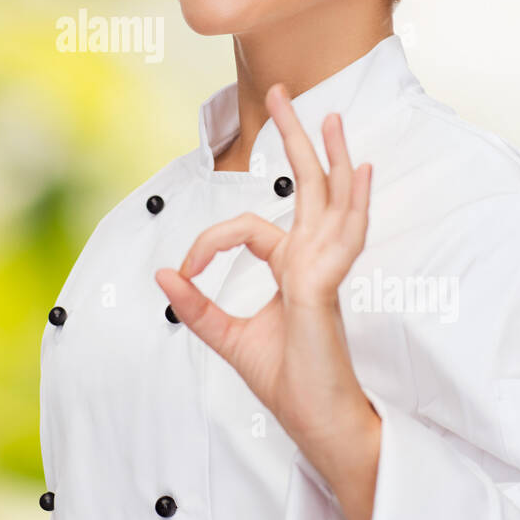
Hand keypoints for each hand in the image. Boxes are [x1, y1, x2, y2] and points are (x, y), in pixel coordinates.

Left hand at [155, 83, 380, 519]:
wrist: (320, 426)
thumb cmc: (289, 384)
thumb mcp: (229, 340)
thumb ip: (197, 308)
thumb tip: (161, 274)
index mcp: (292, 268)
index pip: (249, 229)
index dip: (207, 243)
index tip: (182, 272)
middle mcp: (312, 262)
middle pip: (308, 188)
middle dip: (296, 140)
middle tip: (284, 92)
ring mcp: (324, 273)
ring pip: (329, 202)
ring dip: (330, 156)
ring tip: (330, 116)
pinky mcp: (325, 291)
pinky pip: (337, 242)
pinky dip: (353, 204)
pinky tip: (359, 171)